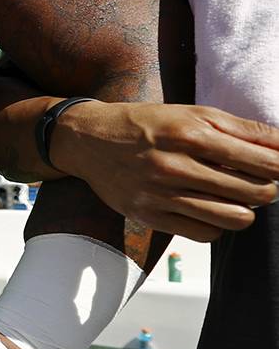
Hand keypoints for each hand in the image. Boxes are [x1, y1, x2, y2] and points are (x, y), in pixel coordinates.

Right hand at [54, 102, 278, 240]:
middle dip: (269, 188)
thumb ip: (242, 129)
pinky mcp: (150, 217)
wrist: (88, 140)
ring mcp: (161, 195)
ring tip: (236, 196)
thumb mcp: (193, 113)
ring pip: (235, 218)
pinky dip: (216, 224)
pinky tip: (207, 207)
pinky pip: (206, 234)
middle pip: (256, 192)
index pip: (263, 161)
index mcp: (190, 134)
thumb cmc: (146, 124)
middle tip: (261, 181)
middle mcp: (175, 166)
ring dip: (245, 209)